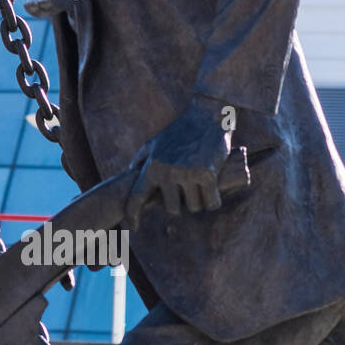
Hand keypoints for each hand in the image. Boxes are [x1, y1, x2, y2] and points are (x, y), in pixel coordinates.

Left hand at [129, 95, 232, 217]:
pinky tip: (213, 193)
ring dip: (199, 202)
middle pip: (172, 210)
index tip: (132, 228)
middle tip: (186, 193)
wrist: (205, 116)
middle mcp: (166, 173)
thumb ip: (141, 159)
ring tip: (200, 188)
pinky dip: (214, 201)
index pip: (136, 198)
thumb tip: (131, 172)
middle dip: (180, 205)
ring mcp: (187, 175)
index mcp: (151, 167)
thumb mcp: (154, 143)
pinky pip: (211, 203)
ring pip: (193, 208)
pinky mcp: (207, 175)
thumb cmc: (179, 131)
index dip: (132, 216)